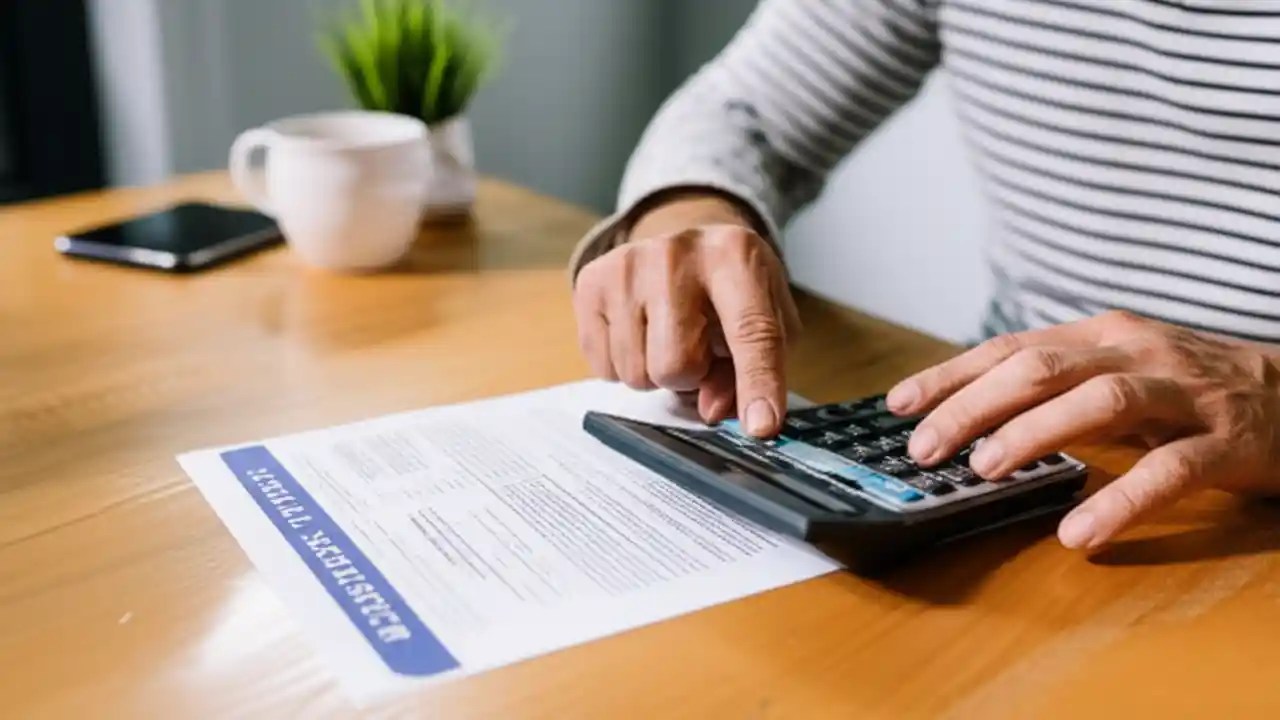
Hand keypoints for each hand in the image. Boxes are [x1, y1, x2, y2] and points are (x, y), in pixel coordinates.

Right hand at [572, 193, 799, 435]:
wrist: (680, 240)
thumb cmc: (729, 288)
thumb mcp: (766, 319)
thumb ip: (752, 369)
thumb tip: (712, 411)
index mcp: (736, 257)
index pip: (751, 331)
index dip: (757, 383)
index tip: (761, 427)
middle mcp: (677, 254)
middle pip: (677, 365)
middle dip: (691, 376)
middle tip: (697, 349)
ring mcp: (627, 266)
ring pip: (636, 373)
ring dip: (655, 373)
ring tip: (666, 336)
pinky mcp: (591, 282)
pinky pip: (603, 368)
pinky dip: (624, 365)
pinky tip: (638, 332)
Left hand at [886, 310, 1279, 549]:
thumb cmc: (1195, 390)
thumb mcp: (1120, 373)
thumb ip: (1058, 387)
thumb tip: (973, 416)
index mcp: (1104, 336)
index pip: (1011, 349)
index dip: (951, 375)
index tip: (899, 404)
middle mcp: (1137, 352)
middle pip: (1040, 368)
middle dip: (973, 406)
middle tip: (925, 447)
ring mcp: (1185, 393)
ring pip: (1099, 401)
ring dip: (1033, 434)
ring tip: (984, 470)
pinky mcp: (1228, 441)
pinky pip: (1169, 470)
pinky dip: (1121, 500)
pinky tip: (1081, 532)